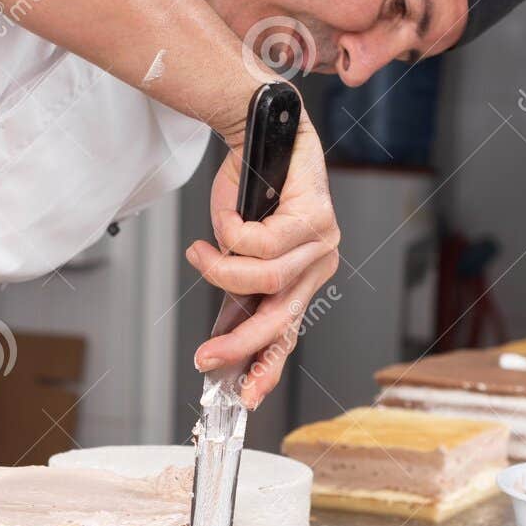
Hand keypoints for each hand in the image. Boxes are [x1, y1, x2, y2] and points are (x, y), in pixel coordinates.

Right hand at [186, 112, 340, 407]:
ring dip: (221, 269)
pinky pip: (262, 243)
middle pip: (279, 315)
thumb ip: (239, 285)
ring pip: (266, 278)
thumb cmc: (249, 187)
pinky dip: (230, 235)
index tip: (245, 395)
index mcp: (304, 278)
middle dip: (239, 341)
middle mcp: (320, 264)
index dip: (266, 365)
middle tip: (206, 356)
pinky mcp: (318, 217)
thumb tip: (225, 327)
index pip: (289, 331)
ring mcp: (324, 242)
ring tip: (201, 253)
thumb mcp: (238, 248)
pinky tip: (223, 223)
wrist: (258, 129)